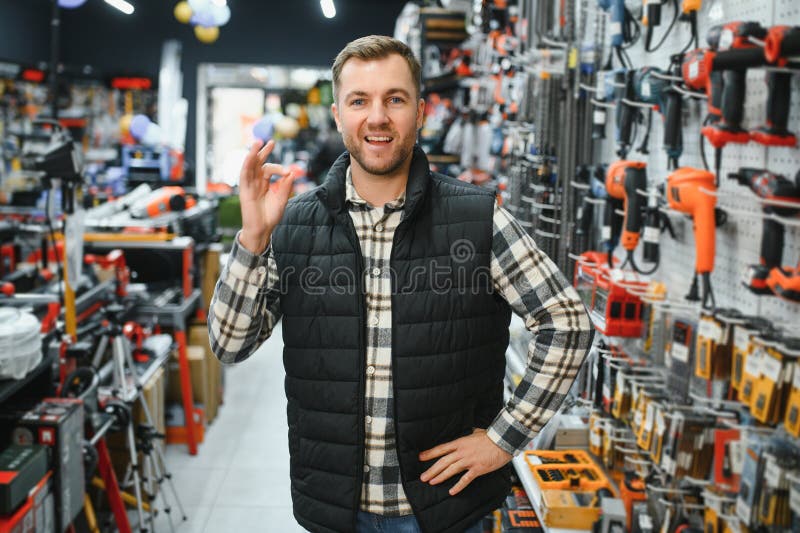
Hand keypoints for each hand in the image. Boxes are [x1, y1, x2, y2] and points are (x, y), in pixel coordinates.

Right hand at [238, 139, 296, 253]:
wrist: (262, 230)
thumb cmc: (270, 216)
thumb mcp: (282, 199)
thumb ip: (286, 186)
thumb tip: (292, 172)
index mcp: (264, 184)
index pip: (269, 169)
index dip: (279, 168)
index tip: (288, 171)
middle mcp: (256, 182)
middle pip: (258, 163)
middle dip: (263, 152)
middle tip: (270, 142)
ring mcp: (249, 185)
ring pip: (250, 166)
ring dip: (253, 153)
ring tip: (258, 142)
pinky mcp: (244, 190)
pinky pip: (244, 175)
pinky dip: (246, 165)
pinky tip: (250, 156)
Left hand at [418, 428, 511, 495]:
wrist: (502, 441)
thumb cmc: (491, 436)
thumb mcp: (476, 432)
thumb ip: (469, 434)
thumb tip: (469, 431)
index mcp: (460, 443)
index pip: (441, 448)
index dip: (430, 453)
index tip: (421, 457)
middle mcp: (462, 452)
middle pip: (443, 462)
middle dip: (431, 470)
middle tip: (423, 477)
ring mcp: (469, 461)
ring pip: (450, 470)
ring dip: (440, 477)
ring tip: (432, 482)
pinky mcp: (477, 469)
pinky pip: (465, 479)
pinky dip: (458, 486)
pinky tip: (451, 491)